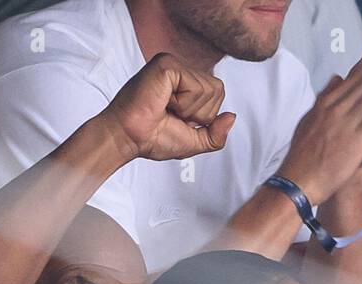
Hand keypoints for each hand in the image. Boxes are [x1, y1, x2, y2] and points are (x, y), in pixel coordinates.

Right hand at [98, 52, 235, 162]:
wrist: (129, 139)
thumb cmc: (152, 138)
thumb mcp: (193, 141)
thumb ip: (215, 134)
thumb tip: (232, 117)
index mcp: (185, 81)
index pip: (217, 92)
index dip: (203, 115)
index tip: (176, 119)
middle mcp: (180, 68)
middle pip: (217, 89)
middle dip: (199, 113)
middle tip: (170, 115)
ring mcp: (172, 63)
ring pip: (209, 89)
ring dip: (189, 110)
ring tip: (165, 109)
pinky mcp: (167, 64)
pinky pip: (195, 87)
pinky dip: (182, 104)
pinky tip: (162, 102)